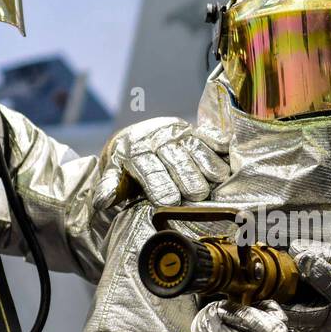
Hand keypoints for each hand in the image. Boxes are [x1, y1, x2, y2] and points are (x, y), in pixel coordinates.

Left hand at [94, 118, 229, 209]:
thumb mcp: (113, 173)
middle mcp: (157, 139)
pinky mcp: (191, 129)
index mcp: (135, 151)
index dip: (159, 186)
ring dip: (207, 163)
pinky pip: (206, 135)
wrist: (132, 138)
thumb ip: (109, 187)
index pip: (149, 169)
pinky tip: (228, 150)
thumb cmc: (125, 165)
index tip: (169, 202)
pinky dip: (218, 141)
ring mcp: (176, 132)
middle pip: (175, 160)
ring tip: (218, 179)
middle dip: (187, 176)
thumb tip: (102, 201)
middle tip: (197, 194)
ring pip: (193, 148)